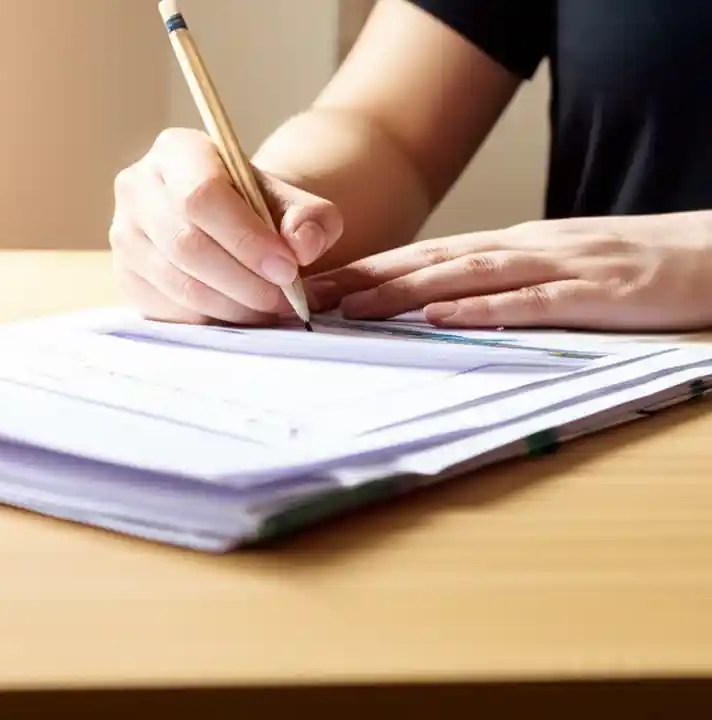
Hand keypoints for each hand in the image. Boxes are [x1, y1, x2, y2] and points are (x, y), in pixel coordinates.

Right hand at [109, 128, 344, 324]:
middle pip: (186, 244)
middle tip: (284, 299)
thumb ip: (310, 217)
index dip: (246, 238)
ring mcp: (124, 235)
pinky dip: (210, 319)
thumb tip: (303, 245)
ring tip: (270, 309)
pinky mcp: (124, 277)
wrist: (223, 223)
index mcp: (176, 152)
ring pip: (178, 283)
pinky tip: (239, 311)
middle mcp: (137, 188)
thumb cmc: (257, 207)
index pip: (202, 196)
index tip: (287, 268)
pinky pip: (168, 310)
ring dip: (232, 306)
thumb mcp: (292, 200)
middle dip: (244, 281)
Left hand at [307, 214, 711, 330]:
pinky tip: (441, 316)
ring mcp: (558, 266)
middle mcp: (524, 248)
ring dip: (406, 290)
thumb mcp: (555, 267)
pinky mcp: (593, 294)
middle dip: (367, 278)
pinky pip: (530, 301)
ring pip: (467, 274)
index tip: (316, 286)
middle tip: (310, 297)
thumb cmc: (631, 268)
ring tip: (356, 307)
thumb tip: (438, 304)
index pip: (424, 255)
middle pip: (431, 260)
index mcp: (512, 245)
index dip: (367, 268)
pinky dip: (482, 309)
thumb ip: (501, 281)